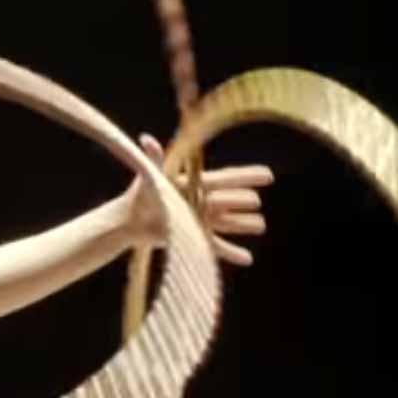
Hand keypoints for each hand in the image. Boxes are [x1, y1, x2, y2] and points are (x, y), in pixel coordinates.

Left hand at [123, 133, 272, 265]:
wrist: (129, 220)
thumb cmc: (140, 193)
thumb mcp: (149, 175)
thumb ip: (152, 158)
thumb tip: (145, 139)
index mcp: (197, 183)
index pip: (226, 178)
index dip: (246, 176)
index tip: (268, 175)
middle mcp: (204, 201)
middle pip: (230, 200)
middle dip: (241, 200)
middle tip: (254, 201)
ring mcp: (202, 220)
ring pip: (229, 222)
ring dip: (244, 224)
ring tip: (260, 225)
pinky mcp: (195, 237)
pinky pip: (216, 246)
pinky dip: (231, 252)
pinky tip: (247, 259)